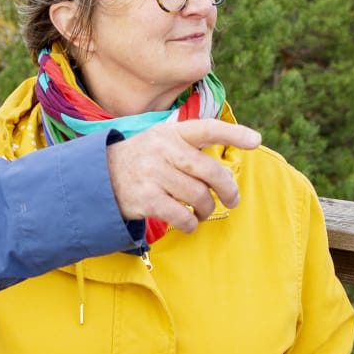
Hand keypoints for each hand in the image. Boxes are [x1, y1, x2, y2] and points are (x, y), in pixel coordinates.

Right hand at [105, 120, 261, 232]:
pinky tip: (188, 223)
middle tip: (232, 199)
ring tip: (203, 211)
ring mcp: (153, 175)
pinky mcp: (146, 199)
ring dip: (206, 209)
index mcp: (170, 133)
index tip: (256, 141)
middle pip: (210, 171)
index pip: (207, 129)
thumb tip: (225, 171)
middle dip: (228, 189)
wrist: (98, 178)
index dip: (233, 133)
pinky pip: (181, 216)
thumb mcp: (160, 142)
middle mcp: (163, 150)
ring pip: (198, 196)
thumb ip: (189, 148)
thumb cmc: (141, 161)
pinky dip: (190, 224)